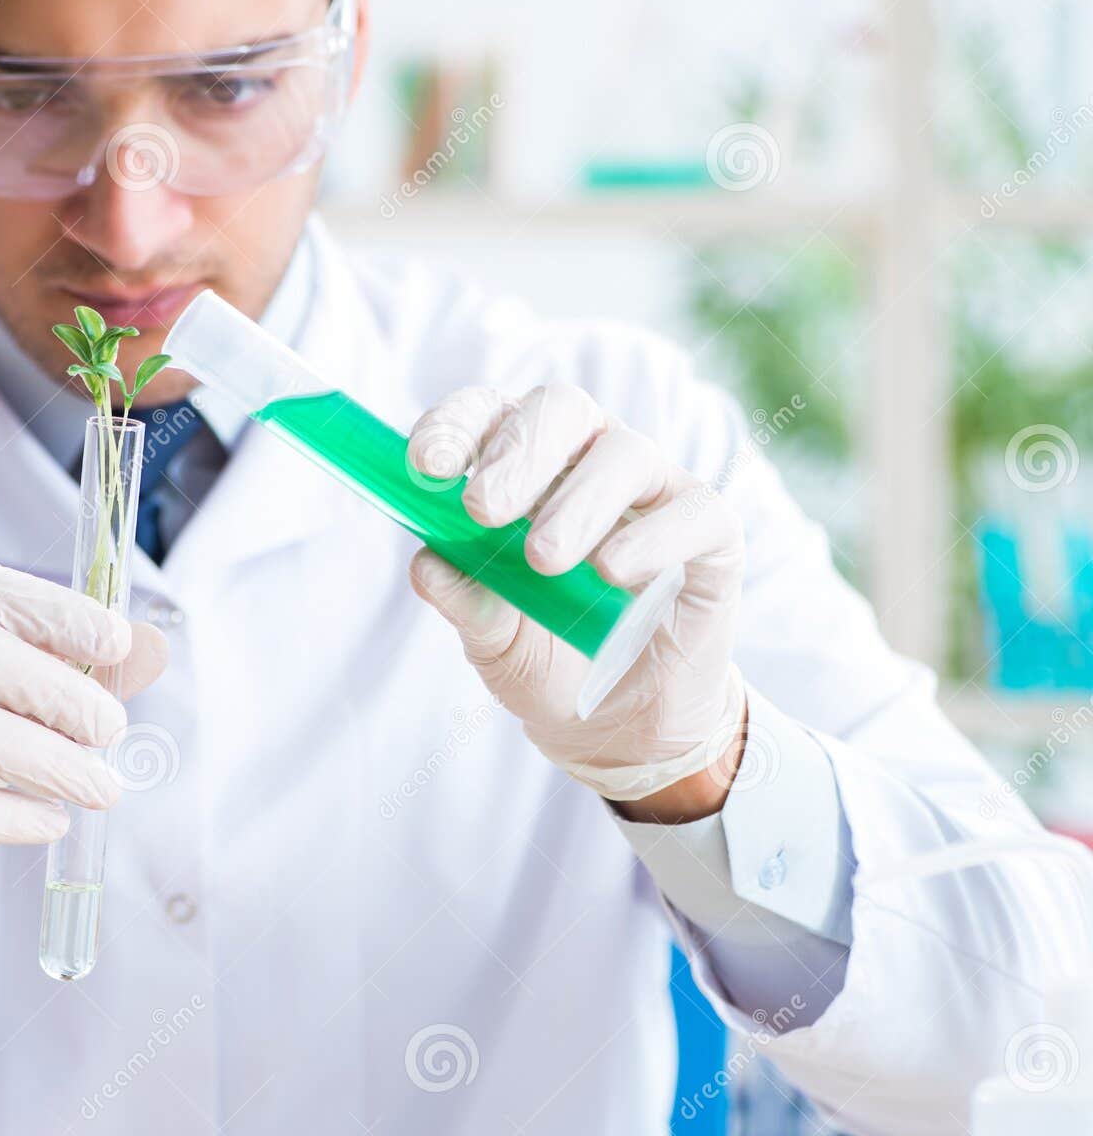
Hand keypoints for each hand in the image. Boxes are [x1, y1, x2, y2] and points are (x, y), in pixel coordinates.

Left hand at [406, 384, 746, 816]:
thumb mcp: (494, 642)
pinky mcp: (711, 533)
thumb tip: (425, 564)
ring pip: (624, 454)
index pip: (488, 414)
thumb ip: (464, 601)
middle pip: (561, 409)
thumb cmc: (549, 660)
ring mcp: (654, 491)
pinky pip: (691, 511)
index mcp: (522, 468)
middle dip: (517, 453)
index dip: (455, 425)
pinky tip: (611, 570)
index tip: (426, 467)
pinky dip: (649, 538)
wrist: (621, 725)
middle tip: (482, 508)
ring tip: (544, 560)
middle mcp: (588, 462)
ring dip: (577, 503)